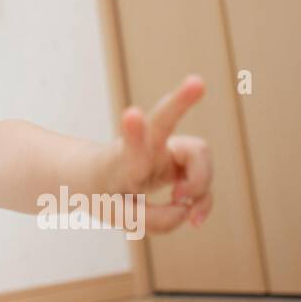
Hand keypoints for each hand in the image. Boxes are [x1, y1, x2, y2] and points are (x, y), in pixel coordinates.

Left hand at [100, 74, 212, 234]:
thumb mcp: (113, 213)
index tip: (131, 113)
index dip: (134, 134)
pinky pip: (205, 177)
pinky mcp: (181, 161)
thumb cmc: (101, 191)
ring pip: (200, 155)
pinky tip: (194, 217)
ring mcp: (166, 150)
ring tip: (188, 211)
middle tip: (197, 81)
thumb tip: (186, 210)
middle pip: (165, 120)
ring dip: (201, 188)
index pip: (130, 149)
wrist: (95, 176)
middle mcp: (146, 147)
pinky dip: (202, 201)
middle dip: (181, 100)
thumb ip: (149, 220)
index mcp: (121, 162)